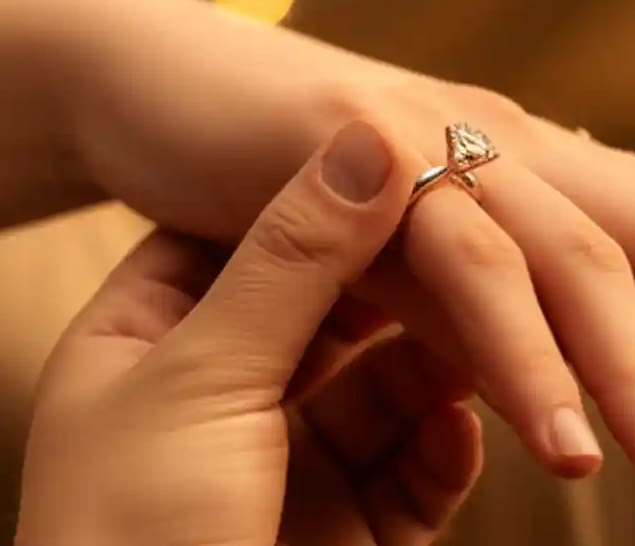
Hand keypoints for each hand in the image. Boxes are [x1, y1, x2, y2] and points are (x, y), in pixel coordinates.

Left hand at [17, 122, 480, 545]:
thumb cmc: (132, 539)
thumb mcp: (203, 380)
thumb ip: (295, 259)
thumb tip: (373, 128)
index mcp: (148, 334)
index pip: (253, 225)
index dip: (336, 191)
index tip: (417, 156)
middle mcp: (220, 389)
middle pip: (341, 300)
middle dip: (411, 281)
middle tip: (487, 240)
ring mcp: (289, 456)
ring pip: (394, 376)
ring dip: (449, 358)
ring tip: (501, 339)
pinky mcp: (351, 523)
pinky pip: (423, 458)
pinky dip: (454, 439)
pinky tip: (471, 425)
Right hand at [53, 0, 634, 492]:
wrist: (166, 85)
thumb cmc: (294, 174)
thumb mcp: (411, 238)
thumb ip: (488, 289)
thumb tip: (555, 362)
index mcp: (535, 160)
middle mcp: (509, 145)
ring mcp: (443, 148)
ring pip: (572, 263)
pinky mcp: (366, 163)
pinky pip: (462, 273)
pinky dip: (516, 362)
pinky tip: (556, 442)